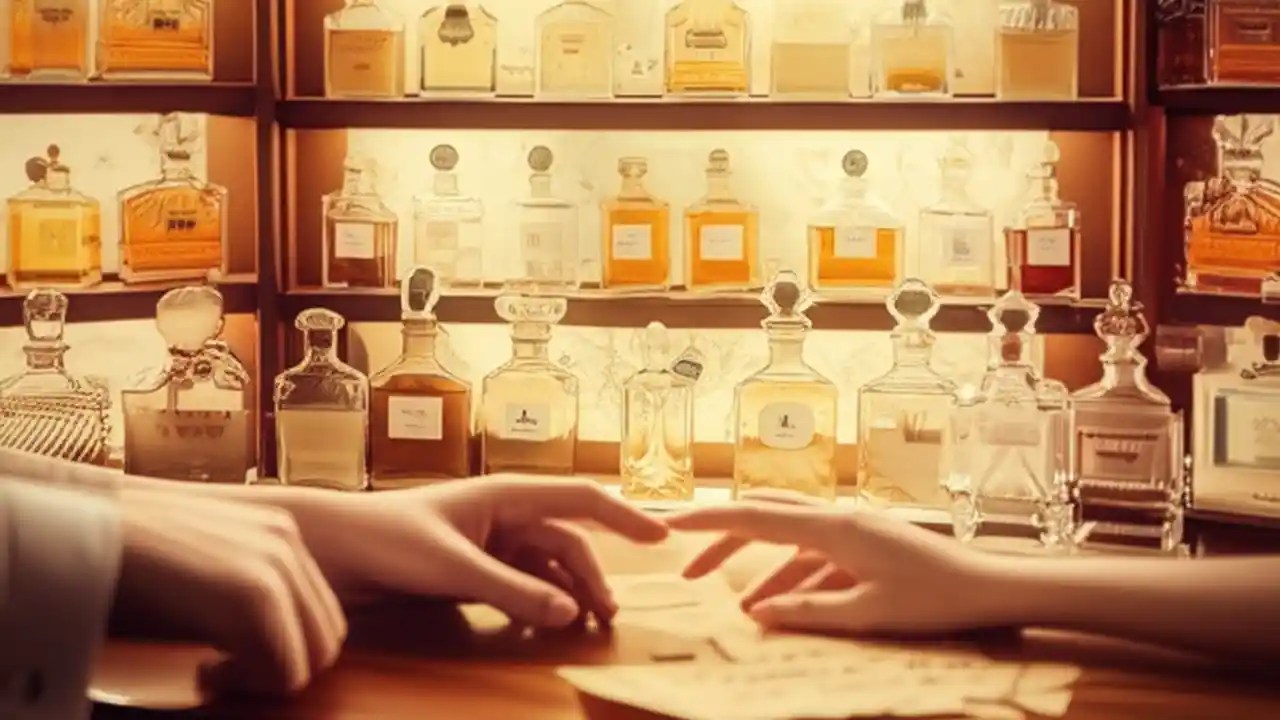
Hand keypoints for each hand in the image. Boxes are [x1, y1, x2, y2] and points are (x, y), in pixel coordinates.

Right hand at [109, 488, 345, 696]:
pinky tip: (202, 672)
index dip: (285, 649)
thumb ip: (239, 586)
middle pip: (326, 636)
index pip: (319, 612)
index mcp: (279, 533)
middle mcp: (286, 544)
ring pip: (312, 658)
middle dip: (283, 666)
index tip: (229, 657)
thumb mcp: (201, 563)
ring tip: (209, 671)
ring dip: (266, 679)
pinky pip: (283, 670)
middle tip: (221, 671)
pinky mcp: (254, 595)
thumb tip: (257, 639)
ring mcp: (274, 567)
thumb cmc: (126, 552)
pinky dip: (247, 685)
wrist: (83, 529)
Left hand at [285, 476, 668, 628]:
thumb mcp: (454, 567)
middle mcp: (504, 514)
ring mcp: (489, 541)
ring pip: (546, 566)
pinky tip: (546, 624)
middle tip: (611, 617)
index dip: (625, 515)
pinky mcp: (473, 567)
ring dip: (569, 591)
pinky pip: (521, 583)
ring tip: (587, 625)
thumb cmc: (387, 540)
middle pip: (567, 542)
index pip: (580, 500)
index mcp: (506, 495)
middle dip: (594, 575)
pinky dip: (538, 602)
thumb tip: (571, 612)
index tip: (662, 537)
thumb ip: (513, 591)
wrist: (330, 549)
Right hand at [670, 494, 1001, 635]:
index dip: (709, 520)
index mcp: (833, 528)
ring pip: (787, 540)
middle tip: (687, 566)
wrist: (989, 587)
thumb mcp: (866, 614)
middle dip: (723, 541)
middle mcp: (837, 519)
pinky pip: (814, 557)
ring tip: (729, 605)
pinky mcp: (864, 545)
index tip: (671, 524)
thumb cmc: (934, 599)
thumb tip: (757, 614)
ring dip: (756, 569)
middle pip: (765, 519)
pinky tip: (776, 607)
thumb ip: (807, 612)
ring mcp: (851, 530)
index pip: (756, 517)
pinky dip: (790, 579)